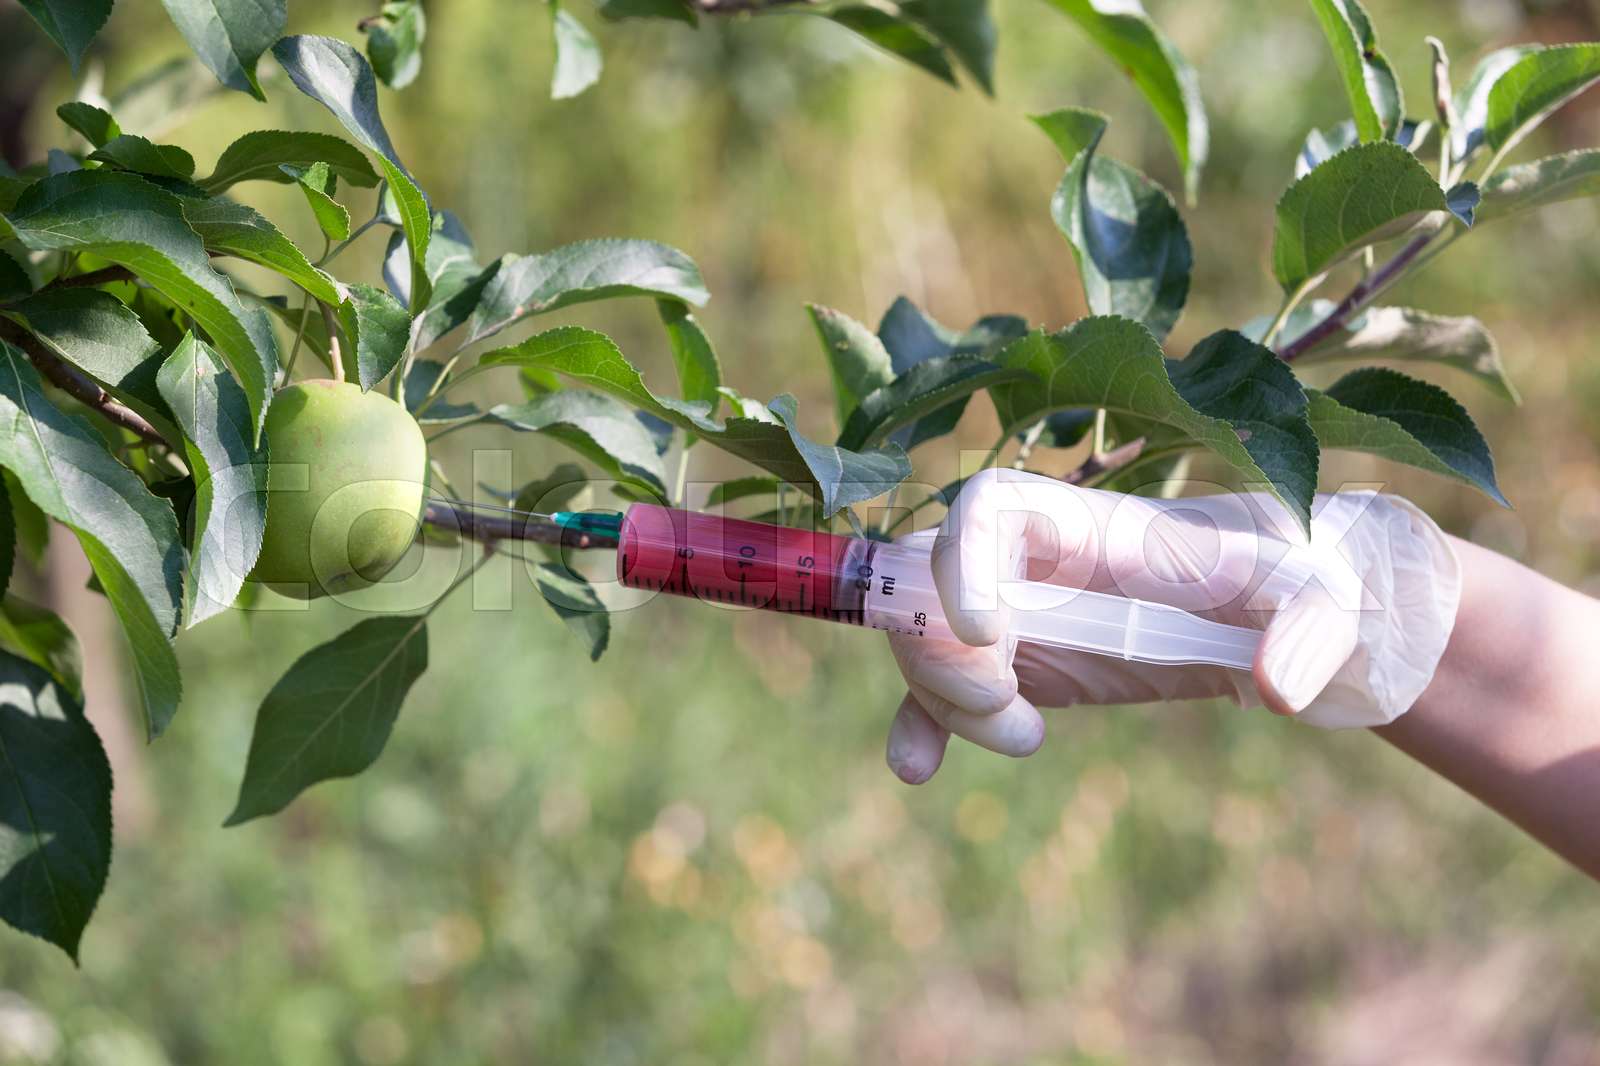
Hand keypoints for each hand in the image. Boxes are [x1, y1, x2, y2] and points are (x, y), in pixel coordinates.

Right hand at [884, 469, 1461, 783]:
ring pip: (929, 637)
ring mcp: (1022, 612)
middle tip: (1006, 703)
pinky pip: (942, 687)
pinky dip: (920, 722)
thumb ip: (1308, 630)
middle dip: (942, 647)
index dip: (963, 559)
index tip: (988, 631)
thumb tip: (1275, 689)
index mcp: (1094, 523)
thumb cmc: (1301, 586)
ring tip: (1025, 737)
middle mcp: (1038, 559)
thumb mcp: (1325, 599)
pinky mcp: (1022, 665)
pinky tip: (918, 766)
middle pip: (932, 575)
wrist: (1287, 618)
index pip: (991, 505)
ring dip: (944, 696)